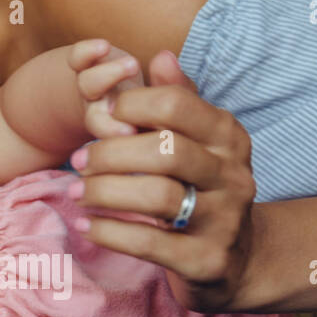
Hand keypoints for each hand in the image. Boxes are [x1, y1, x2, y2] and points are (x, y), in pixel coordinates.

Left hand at [69, 49, 256, 313]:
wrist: (239, 260)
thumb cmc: (205, 190)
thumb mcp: (200, 143)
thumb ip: (180, 101)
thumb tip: (160, 55)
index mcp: (229, 137)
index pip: (176, 104)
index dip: (130, 105)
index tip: (100, 115)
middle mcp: (233, 175)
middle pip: (165, 150)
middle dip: (110, 153)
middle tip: (77, 161)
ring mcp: (224, 220)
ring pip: (158, 197)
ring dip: (105, 192)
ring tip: (76, 192)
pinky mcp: (206, 261)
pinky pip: (150, 244)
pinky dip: (110, 233)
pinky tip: (86, 227)